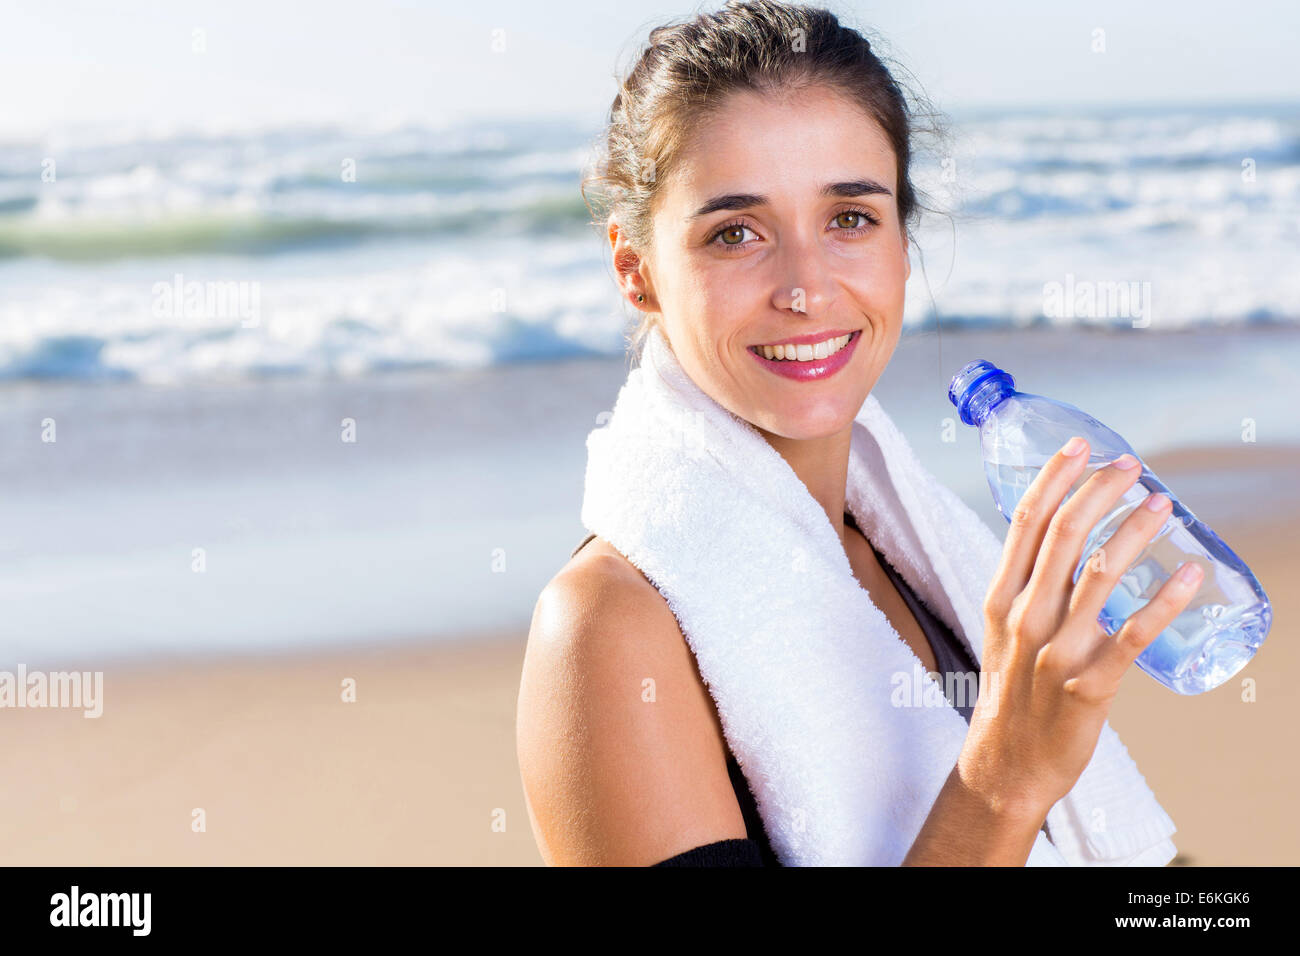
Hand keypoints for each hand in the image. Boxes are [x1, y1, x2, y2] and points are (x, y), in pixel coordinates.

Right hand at [960, 437, 1203, 819]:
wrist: (1007, 762)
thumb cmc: (1012, 691)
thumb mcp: (1002, 629)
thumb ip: (1027, 586)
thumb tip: (1063, 537)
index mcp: (999, 597)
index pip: (1025, 523)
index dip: (1053, 478)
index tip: (1080, 446)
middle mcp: (1024, 617)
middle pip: (1064, 536)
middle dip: (1099, 491)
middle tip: (1131, 466)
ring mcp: (1056, 651)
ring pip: (1101, 575)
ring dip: (1135, 532)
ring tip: (1162, 504)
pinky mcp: (1088, 685)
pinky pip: (1132, 636)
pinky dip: (1164, 604)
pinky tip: (1188, 579)